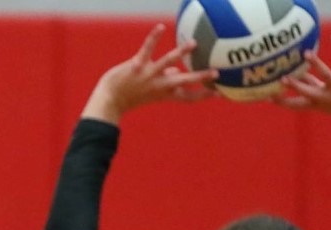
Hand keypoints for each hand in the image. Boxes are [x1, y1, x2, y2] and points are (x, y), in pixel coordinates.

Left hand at [83, 25, 215, 123]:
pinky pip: (147, 49)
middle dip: (200, 78)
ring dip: (181, 53)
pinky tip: (161, 27)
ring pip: (168, 62)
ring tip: (193, 43)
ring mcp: (149, 75)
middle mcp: (160, 85)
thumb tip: (179, 71)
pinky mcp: (137, 65)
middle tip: (217, 73)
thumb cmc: (130, 96)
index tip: (221, 94)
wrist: (109, 101)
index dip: (205, 96)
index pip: (189, 97)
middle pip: (184, 82)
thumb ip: (166, 83)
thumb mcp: (152, 93)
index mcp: (165, 94)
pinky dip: (154, 38)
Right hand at [276, 35, 330, 134]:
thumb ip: (316, 88)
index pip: (296, 104)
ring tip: (306, 54)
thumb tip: (303, 76)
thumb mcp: (328, 100)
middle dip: (294, 84)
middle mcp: (325, 97)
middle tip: (282, 78)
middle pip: (306, 90)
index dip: (282, 101)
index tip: (268, 97)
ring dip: (315, 64)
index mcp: (317, 103)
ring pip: (324, 74)